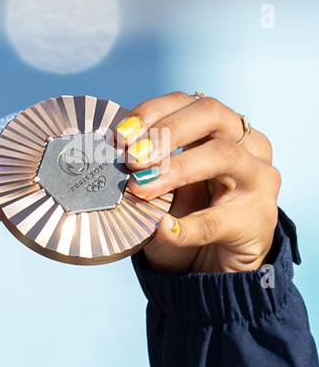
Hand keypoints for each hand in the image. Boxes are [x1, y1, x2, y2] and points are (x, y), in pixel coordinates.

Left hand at [118, 91, 279, 273]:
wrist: (218, 264)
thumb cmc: (187, 216)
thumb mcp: (164, 187)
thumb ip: (145, 169)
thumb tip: (107, 157)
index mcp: (222, 129)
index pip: (189, 103)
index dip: (153, 112)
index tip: (121, 134)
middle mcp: (247, 144)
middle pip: (211, 114)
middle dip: (166, 132)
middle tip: (132, 158)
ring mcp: (259, 178)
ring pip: (223, 155)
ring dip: (175, 169)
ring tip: (139, 187)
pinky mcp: (258, 219)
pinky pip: (217, 219)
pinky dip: (185, 226)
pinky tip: (162, 229)